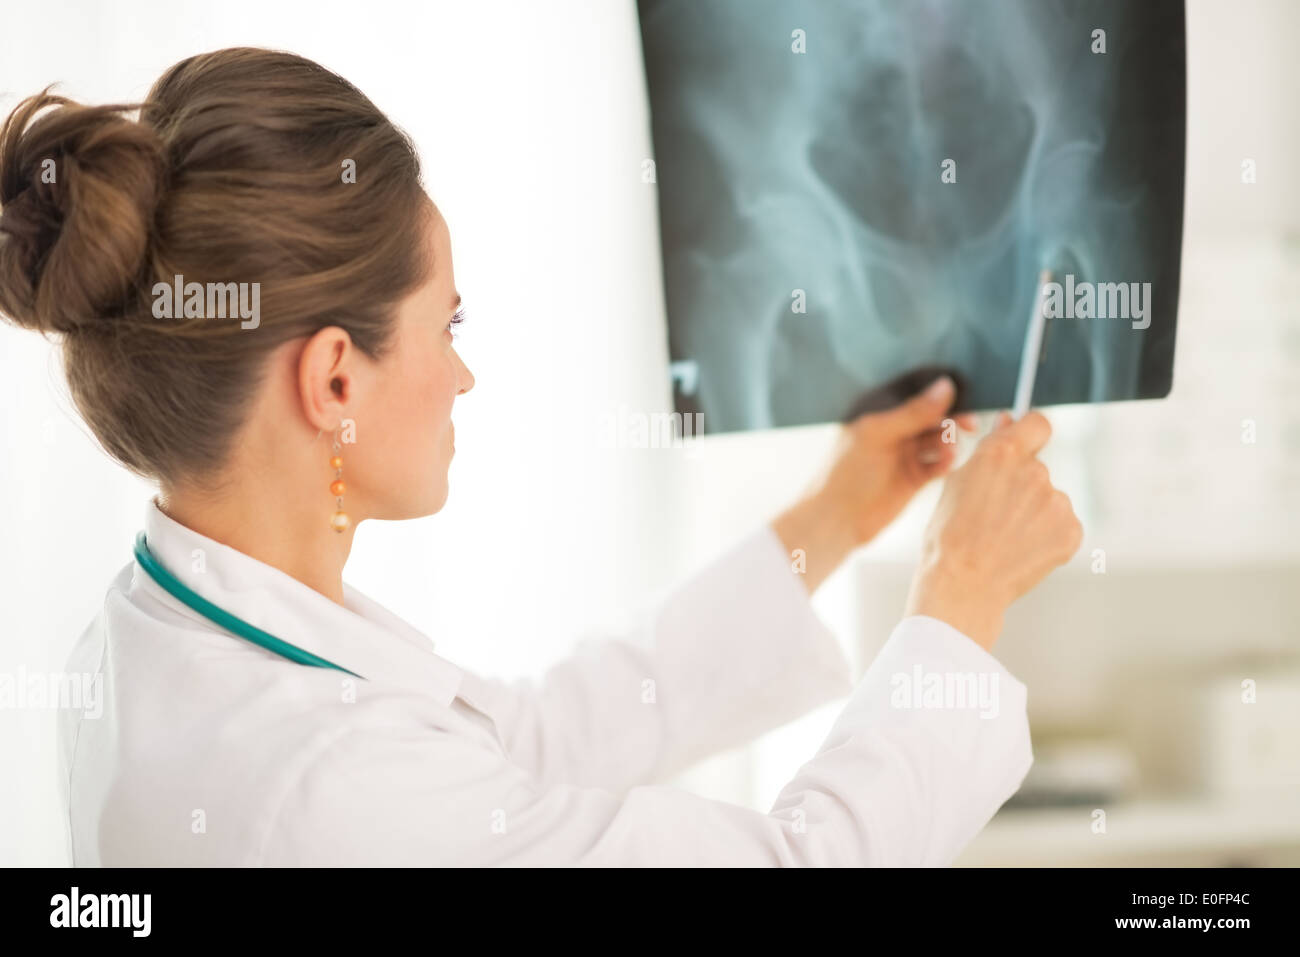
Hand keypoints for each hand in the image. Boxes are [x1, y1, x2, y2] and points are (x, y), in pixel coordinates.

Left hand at [772, 375, 972, 592]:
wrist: (836, 519)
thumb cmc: (845, 471)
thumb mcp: (878, 435)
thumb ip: (913, 412)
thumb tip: (946, 386)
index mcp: (880, 409)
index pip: (917, 387)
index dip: (942, 388)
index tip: (965, 392)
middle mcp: (895, 428)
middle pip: (934, 414)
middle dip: (953, 416)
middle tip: (970, 424)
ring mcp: (905, 453)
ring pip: (939, 438)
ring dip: (948, 441)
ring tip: (946, 450)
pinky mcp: (914, 477)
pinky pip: (938, 464)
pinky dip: (945, 462)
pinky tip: (944, 465)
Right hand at [904, 411, 1083, 650]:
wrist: (962, 585)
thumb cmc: (949, 537)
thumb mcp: (957, 484)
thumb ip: (989, 450)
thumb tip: (1009, 423)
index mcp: (1002, 454)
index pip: (1037, 423)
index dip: (1030, 432)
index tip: (1025, 444)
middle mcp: (1035, 472)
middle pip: (1036, 466)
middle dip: (1020, 483)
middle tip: (995, 514)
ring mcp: (1056, 502)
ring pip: (1048, 497)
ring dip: (1033, 511)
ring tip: (1005, 537)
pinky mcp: (1071, 530)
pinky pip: (1061, 523)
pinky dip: (1046, 534)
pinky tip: (1021, 549)